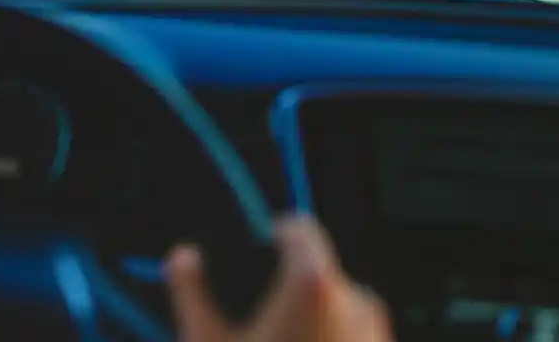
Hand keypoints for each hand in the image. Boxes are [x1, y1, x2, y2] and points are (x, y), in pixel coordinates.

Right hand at [166, 215, 391, 341]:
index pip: (300, 228)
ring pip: (339, 309)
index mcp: (312, 284)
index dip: (277, 232)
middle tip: (261, 321)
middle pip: (318, 273)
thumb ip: (191, 291)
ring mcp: (376, 337)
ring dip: (313, 322)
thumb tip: (182, 259)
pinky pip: (355, 339)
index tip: (263, 244)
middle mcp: (356, 303)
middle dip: (290, 290)